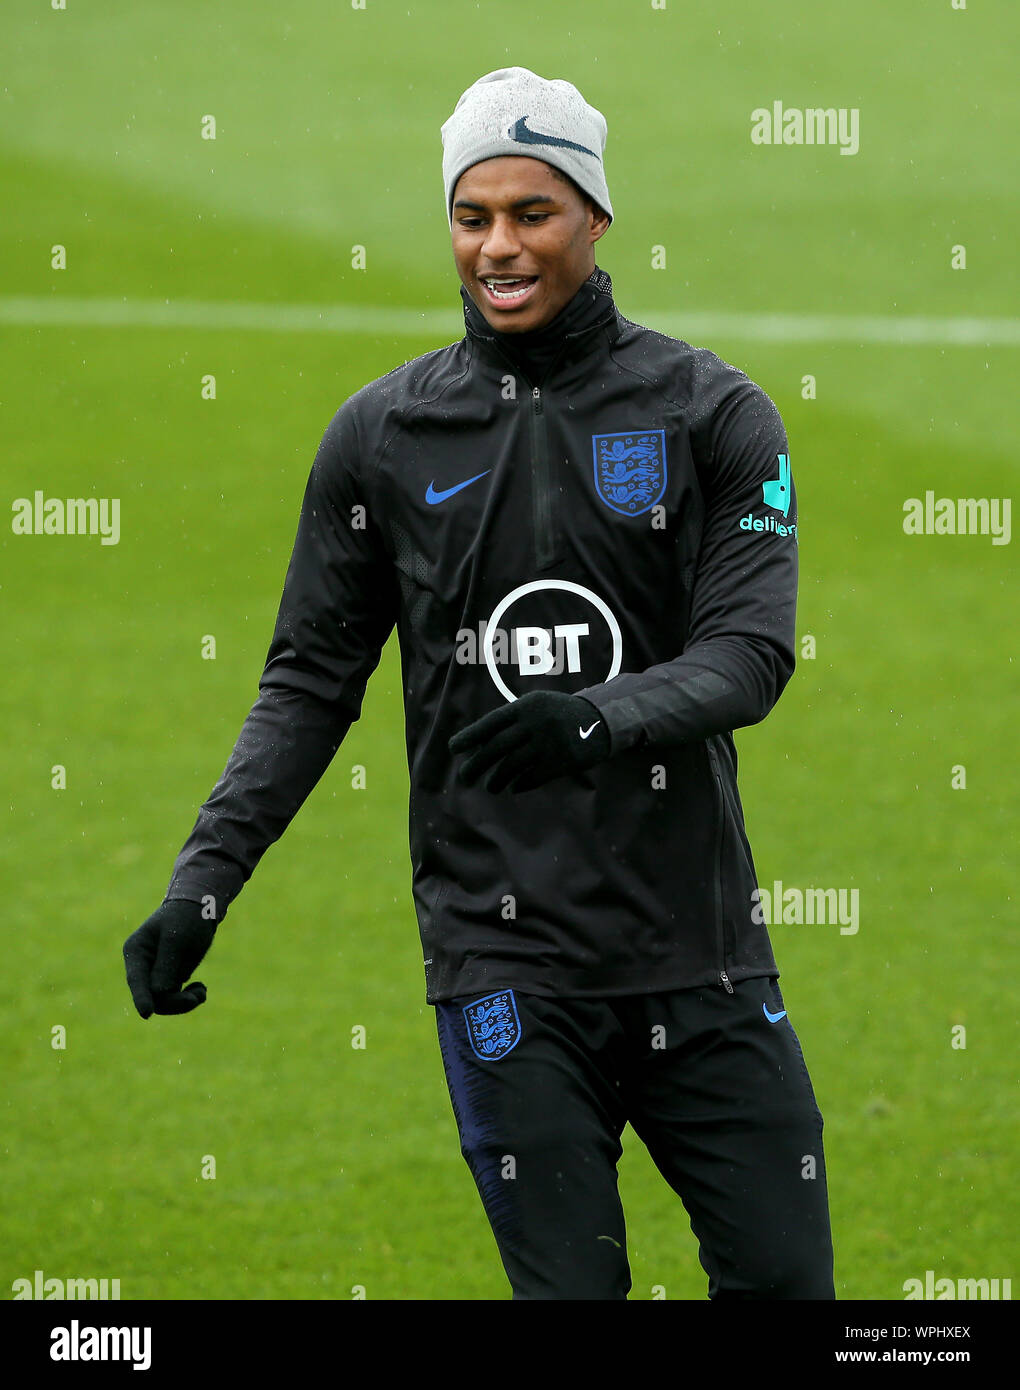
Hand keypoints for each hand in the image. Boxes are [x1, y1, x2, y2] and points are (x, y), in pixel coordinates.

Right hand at [123, 899, 217, 1018]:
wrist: (199, 909)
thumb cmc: (185, 918)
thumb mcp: (177, 938)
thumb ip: (167, 965)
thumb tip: (159, 992)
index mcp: (136, 951)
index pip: (136, 979)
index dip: (141, 997)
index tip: (147, 1013)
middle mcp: (142, 965)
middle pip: (151, 995)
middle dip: (173, 1001)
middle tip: (197, 998)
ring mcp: (155, 974)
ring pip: (163, 1001)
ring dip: (183, 1002)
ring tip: (202, 993)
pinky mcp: (169, 978)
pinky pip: (174, 998)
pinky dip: (189, 997)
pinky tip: (201, 988)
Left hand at [448, 690, 610, 792]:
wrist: (601, 720)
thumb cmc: (559, 715)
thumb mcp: (537, 706)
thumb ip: (512, 721)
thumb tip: (478, 744)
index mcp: (526, 706)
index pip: (491, 722)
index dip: (470, 736)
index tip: (453, 748)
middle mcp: (535, 723)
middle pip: (497, 747)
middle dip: (477, 764)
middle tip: (465, 777)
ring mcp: (549, 742)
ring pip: (513, 765)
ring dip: (497, 779)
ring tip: (490, 786)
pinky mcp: (562, 761)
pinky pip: (532, 777)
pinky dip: (519, 784)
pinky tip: (513, 787)